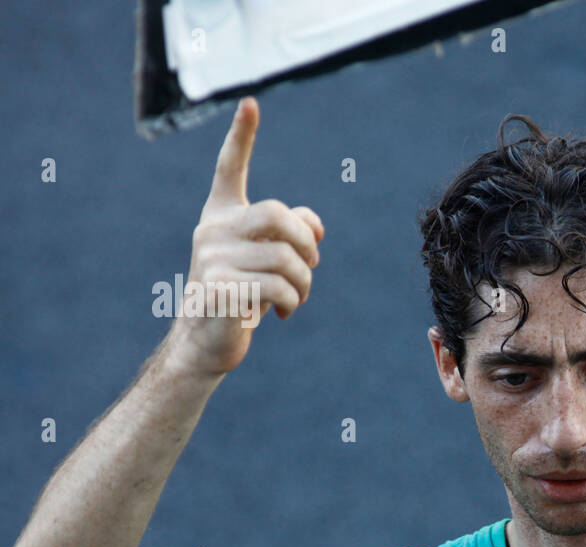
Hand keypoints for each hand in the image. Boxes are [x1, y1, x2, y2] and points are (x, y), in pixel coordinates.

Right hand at [168, 97, 324, 375]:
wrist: (206, 342)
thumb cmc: (242, 296)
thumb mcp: (268, 260)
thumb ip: (290, 235)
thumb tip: (316, 224)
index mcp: (221, 216)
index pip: (229, 169)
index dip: (241, 137)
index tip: (251, 103)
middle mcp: (212, 230)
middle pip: (277, 214)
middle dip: (305, 241)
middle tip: (311, 265)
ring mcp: (212, 258)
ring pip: (285, 257)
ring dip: (305, 283)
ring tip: (297, 298)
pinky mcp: (219, 288)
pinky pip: (277, 286)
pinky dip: (293, 302)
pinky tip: (285, 314)